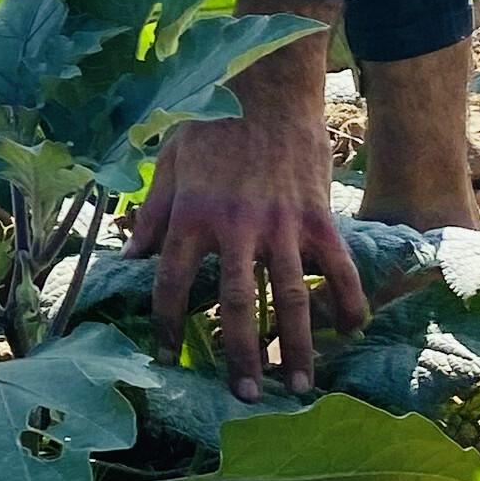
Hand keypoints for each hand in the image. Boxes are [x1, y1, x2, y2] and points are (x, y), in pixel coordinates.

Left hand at [126, 19, 363, 398]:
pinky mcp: (318, 216)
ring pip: (290, 298)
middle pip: (236, 305)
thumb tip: (127, 261)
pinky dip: (347, 300)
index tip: (165, 355)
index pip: (170, 284)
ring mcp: (282, 224)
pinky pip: (337, 268)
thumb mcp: (168, 165)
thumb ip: (151, 216)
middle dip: (239, 355)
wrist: (269, 84)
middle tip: (244, 396)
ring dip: (296, 346)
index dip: (164, 324)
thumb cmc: (212, 124)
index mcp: (191, 216)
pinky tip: (352, 330)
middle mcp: (236, 227)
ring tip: (298, 386)